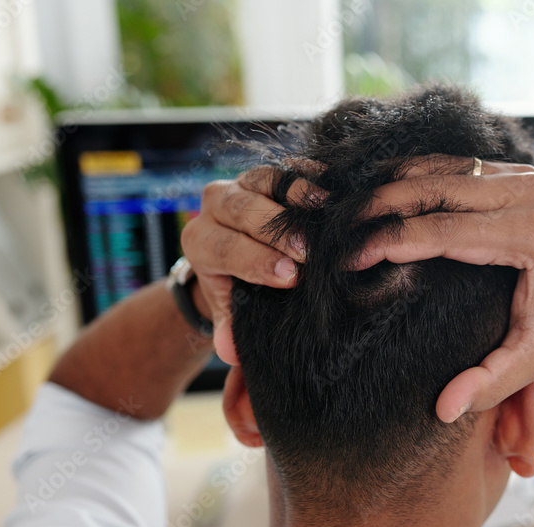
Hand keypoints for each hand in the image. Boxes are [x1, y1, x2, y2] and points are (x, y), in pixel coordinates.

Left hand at [180, 167, 314, 363]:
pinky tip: (332, 187)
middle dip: (275, 230)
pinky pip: (286, 167)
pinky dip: (308, 176)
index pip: (224, 248)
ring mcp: (243, 183)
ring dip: (294, 194)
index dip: (256, 262)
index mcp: (200, 241)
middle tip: (307, 249)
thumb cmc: (237, 285)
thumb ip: (229, 330)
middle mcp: (216, 206)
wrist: (234, 254)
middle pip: (241, 210)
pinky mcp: (269, 172)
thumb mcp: (230, 309)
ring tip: (323, 207)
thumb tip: (229, 351)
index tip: (290, 277)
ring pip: (262, 181)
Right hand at [356, 156, 533, 422]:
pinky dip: (413, 175)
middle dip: (380, 207)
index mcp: (531, 235)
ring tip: (350, 210)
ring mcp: (520, 175)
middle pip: (436, 188)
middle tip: (338, 231)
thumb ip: (491, 384)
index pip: (444, 230)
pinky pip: (452, 164)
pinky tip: (380, 194)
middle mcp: (527, 193)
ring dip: (391, 186)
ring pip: (440, 167)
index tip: (351, 259)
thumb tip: (444, 410)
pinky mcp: (512, 170)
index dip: (391, 242)